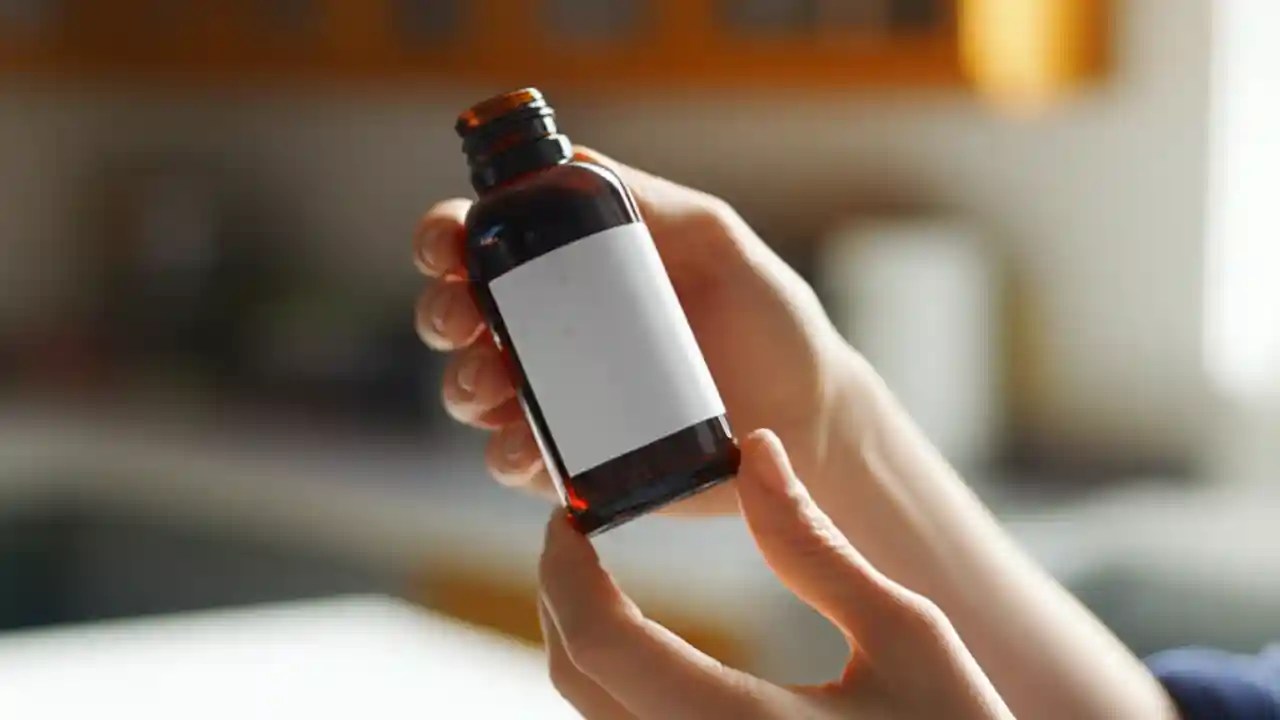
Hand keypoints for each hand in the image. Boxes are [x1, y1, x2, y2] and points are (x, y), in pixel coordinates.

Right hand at [414, 147, 859, 512]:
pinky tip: (531, 447)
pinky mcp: (576, 463)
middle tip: (464, 319)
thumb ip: (650, 202)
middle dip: (442, 314)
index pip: (487, 242)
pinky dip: (508, 453)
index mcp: (576, 269)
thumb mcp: (717, 241)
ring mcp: (559, 399)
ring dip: (465, 384)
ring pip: (473, 391)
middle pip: (459, 318)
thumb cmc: (770, 322)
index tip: (447, 245)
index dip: (446, 238)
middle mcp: (553, 331)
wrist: (810, 420)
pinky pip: (515, 460)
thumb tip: (569, 163)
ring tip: (497, 383)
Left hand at [537, 430, 1012, 719]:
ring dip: (585, 640)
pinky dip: (616, 682)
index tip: (572, 515)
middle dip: (561, 598)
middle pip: (577, 682)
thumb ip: (815, 546)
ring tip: (605, 575)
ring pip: (595, 716)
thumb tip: (756, 451)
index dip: (565, 570)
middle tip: (581, 532)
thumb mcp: (909, 637)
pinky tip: (645, 643)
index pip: (602, 645)